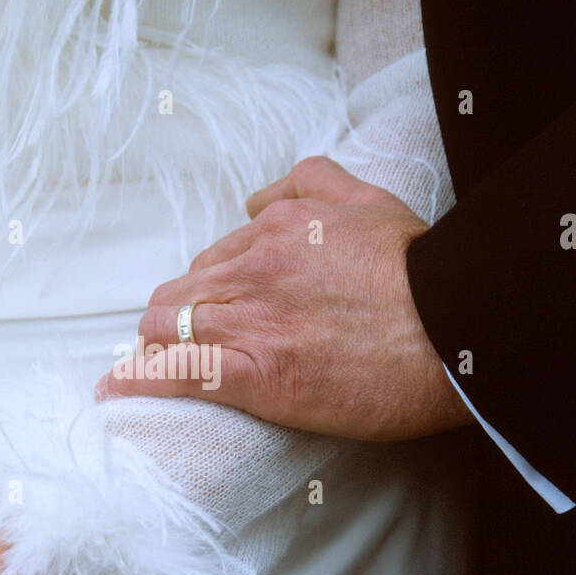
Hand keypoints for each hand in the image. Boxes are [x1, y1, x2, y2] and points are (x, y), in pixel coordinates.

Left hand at [97, 157, 472, 439]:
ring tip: (144, 370)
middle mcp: (254, 268)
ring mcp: (252, 321)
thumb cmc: (425, 272)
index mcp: (277, 227)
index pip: (211, 258)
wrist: (460, 329)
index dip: (204, 289)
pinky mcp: (258, 374)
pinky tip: (115, 391)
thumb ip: (313, 182)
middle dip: (169, 318)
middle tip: (175, 345)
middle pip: (177, 291)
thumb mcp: (371, 201)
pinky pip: (178, 373)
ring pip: (166, 326)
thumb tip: (257, 196)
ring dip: (153, 348)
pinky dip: (139, 381)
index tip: (205, 311)